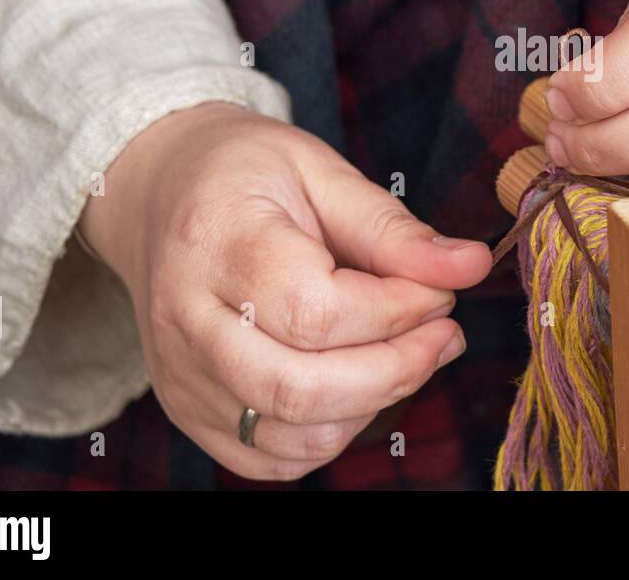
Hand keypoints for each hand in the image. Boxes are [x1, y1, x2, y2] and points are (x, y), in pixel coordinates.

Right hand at [79, 103, 491, 480]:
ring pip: (291, 434)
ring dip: (374, 405)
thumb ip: (393, 229)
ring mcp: (182, 375)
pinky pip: (271, 457)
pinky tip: (359, 383)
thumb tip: (470, 267)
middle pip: (301, 389)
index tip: (440, 290)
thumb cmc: (245, 175)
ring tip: (411, 353)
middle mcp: (187, 320)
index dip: (398, 312)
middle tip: (444, 334)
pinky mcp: (188, 410)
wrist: (159, 193)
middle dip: (397, 370)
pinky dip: (332, 433)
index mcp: (217, 243)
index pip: (318, 312)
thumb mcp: (322, 171)